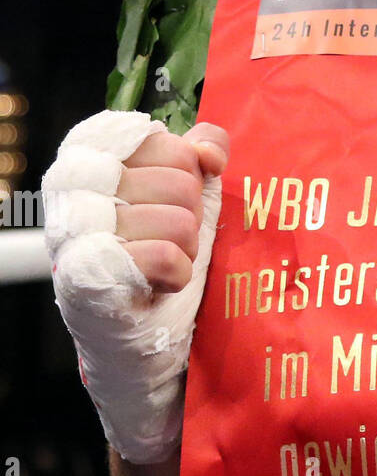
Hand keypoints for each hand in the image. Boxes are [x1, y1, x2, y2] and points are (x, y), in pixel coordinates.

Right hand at [42, 111, 229, 460]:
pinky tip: (160, 285)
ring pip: (179, 220)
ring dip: (186, 249)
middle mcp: (70, 184)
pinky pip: (166, 257)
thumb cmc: (165, 253)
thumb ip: (200, 150)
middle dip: (191, 216)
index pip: (161, 138)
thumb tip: (208, 149)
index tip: (173, 192)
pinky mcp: (85, 278)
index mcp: (89, 152)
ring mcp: (73, 230)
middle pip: (180, 180)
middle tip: (169, 240)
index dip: (184, 167)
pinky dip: (177, 275)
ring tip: (163, 264)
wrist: (148, 336)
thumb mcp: (189, 190)